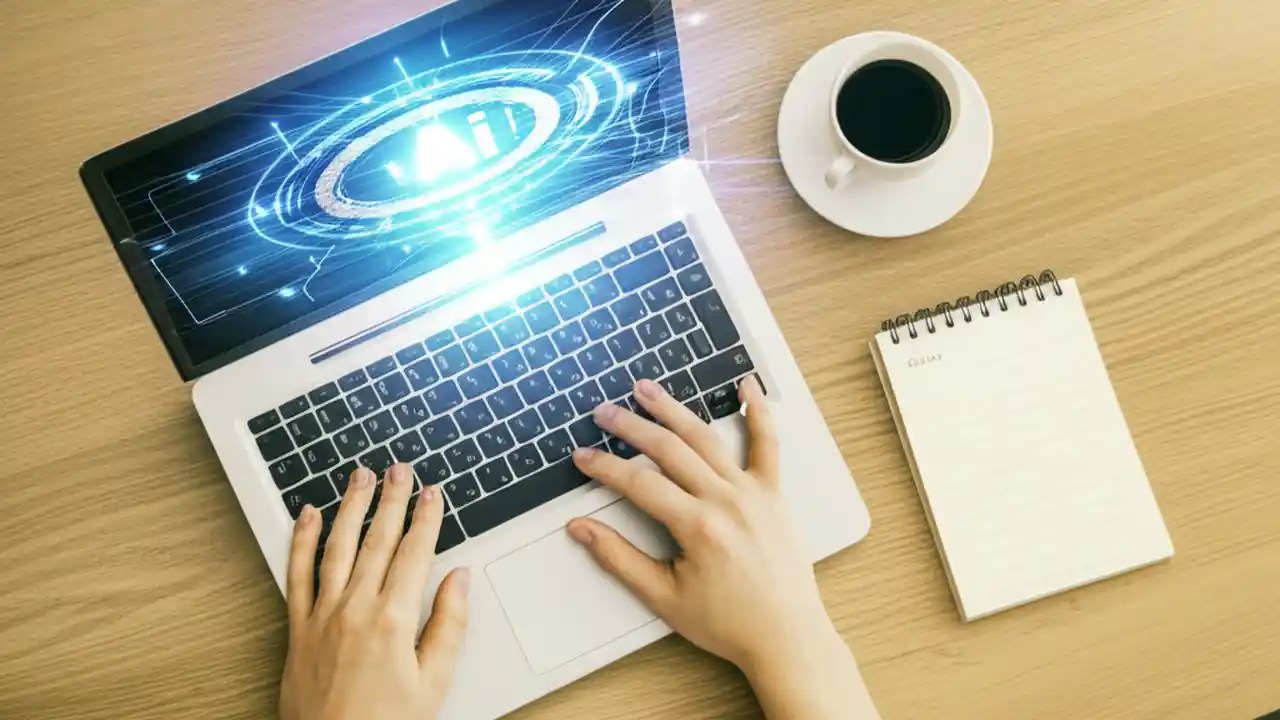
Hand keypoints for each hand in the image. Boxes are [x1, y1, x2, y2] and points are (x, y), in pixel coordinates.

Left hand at [279, 463, 469, 719]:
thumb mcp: (433, 683)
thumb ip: (448, 627)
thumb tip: (459, 581)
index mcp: (394, 620)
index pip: (415, 553)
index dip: (427, 518)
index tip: (433, 492)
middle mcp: (355, 609)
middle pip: (378, 540)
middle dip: (392, 499)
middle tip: (400, 468)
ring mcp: (323, 616)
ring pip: (337, 546)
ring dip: (350, 506)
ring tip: (359, 476)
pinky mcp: (298, 629)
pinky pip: (297, 574)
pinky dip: (302, 542)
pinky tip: (307, 516)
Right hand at [568, 377, 879, 718]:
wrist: (786, 636)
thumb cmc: (727, 623)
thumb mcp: (664, 597)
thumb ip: (619, 559)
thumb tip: (580, 529)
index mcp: (697, 527)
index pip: (639, 484)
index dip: (605, 467)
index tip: (582, 456)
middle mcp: (726, 500)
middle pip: (670, 450)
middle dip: (632, 427)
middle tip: (604, 412)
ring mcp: (753, 493)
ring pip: (707, 438)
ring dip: (674, 410)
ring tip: (647, 389)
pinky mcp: (773, 494)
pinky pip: (768, 445)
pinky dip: (760, 413)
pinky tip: (747, 386)